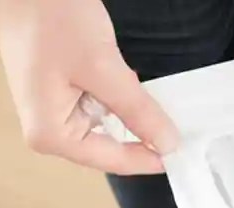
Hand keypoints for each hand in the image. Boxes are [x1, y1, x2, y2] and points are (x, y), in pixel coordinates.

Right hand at [0, 0, 178, 174]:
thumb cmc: (50, 20)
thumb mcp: (103, 68)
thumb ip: (137, 111)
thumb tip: (168, 145)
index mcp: (52, 135)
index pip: (115, 161)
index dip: (152, 158)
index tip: (185, 153)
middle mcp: (49, 132)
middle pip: (112, 146)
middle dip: (141, 132)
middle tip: (174, 119)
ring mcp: (52, 114)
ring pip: (109, 125)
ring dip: (130, 111)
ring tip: (139, 88)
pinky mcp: (60, 96)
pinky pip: (100, 107)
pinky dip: (118, 95)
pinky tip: (119, 74)